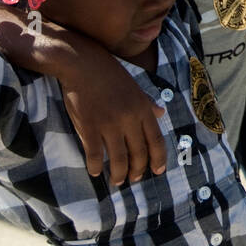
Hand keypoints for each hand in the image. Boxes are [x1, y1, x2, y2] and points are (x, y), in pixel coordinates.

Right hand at [60, 49, 167, 184]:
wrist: (83, 64)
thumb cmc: (109, 74)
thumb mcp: (135, 87)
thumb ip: (148, 104)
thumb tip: (162, 114)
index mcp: (143, 109)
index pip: (156, 140)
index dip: (158, 158)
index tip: (158, 171)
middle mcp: (129, 119)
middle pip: (139, 153)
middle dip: (138, 170)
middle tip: (134, 179)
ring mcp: (109, 124)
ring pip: (118, 158)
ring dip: (119, 174)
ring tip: (117, 181)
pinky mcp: (89, 126)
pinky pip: (94, 153)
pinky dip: (95, 166)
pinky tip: (95, 172)